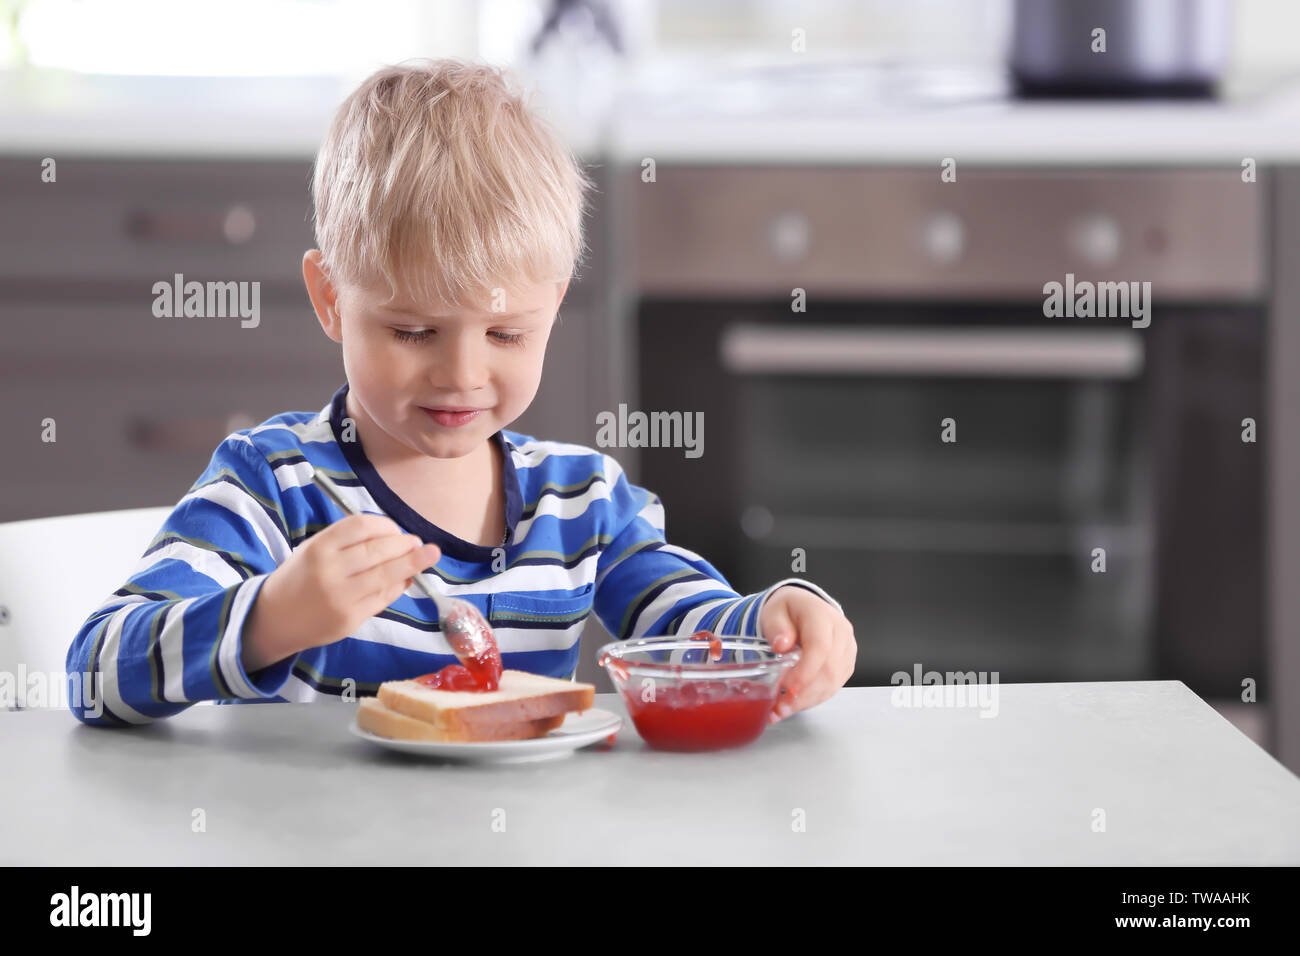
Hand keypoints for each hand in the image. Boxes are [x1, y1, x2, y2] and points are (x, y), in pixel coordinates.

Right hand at [242, 514, 439, 670]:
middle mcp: (329, 571)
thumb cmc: (301, 577)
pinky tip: (406, 579)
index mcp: (319, 548)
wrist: (274, 618)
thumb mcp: (314, 549)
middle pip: (378, 551)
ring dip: (412, 564)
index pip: (361, 526)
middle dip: (405, 545)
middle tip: (418, 543)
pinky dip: (399, 586)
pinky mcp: (350, 619)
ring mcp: (341, 597)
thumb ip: (349, 542)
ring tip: (429, 555)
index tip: (395, 529)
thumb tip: (396, 537)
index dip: (386, 526)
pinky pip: (383, 598)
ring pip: (386, 576)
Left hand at [759, 585, 855, 722]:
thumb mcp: (774, 612)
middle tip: (780, 706)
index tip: (788, 687)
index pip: (820, 647)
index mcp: (822, 615)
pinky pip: (833, 686)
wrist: (803, 608)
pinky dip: (813, 699)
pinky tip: (794, 704)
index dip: (806, 671)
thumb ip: (776, 628)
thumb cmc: (788, 611)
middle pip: (829, 669)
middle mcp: (840, 632)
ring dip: (807, 700)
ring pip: (833, 682)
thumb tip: (781, 644)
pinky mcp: (846, 664)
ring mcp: (847, 649)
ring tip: (782, 709)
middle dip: (804, 693)